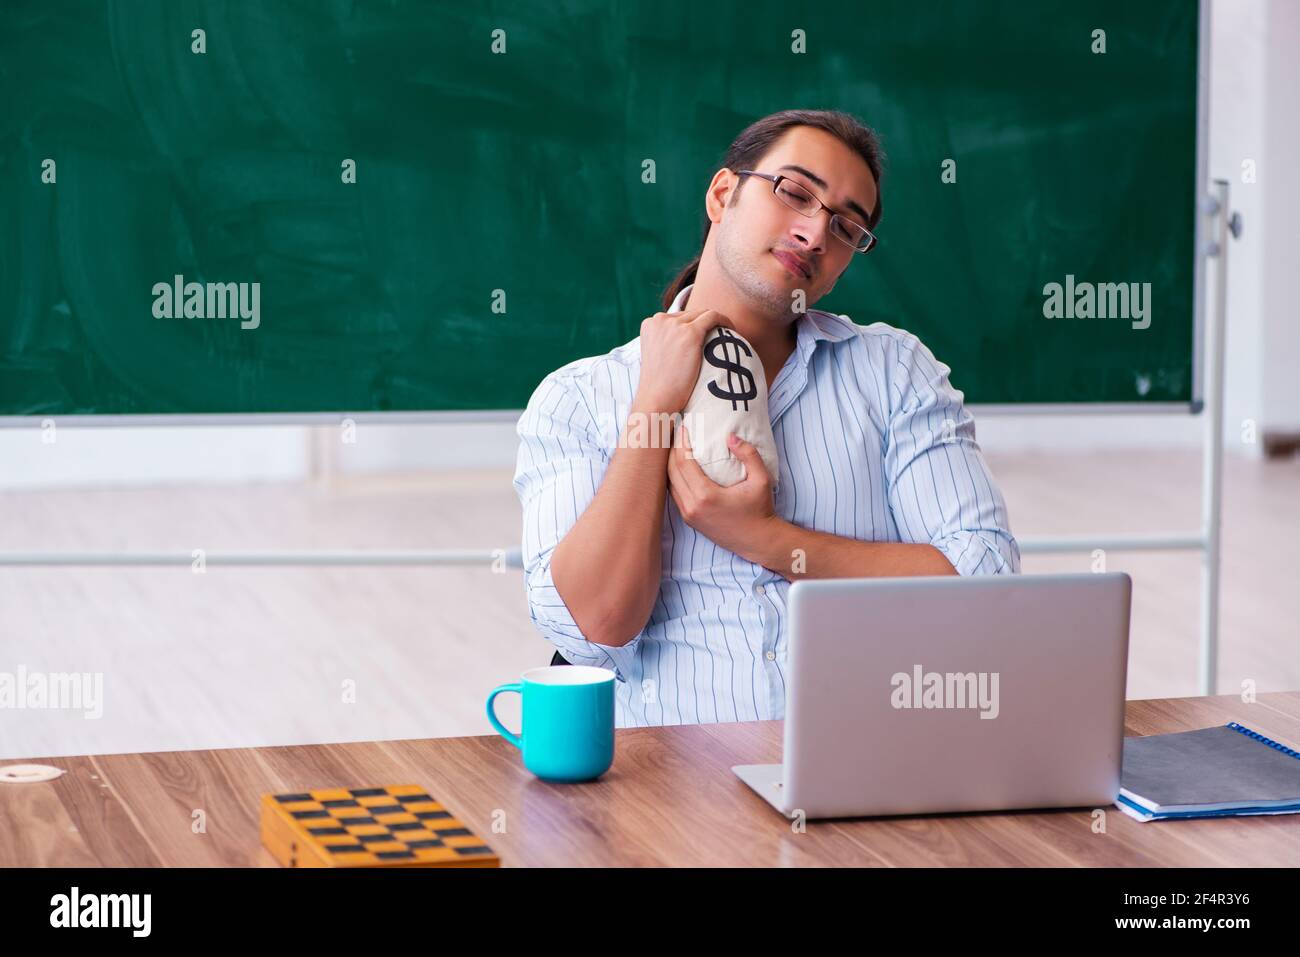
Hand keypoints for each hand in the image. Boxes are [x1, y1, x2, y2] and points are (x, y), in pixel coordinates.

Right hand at [635, 308, 734, 413]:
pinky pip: (713, 317)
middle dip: (704, 323)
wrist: (657, 399)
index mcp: (650, 324)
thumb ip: (667, 344)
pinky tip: (733, 332)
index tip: (705, 336)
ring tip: (728, 335)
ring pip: (702, 314)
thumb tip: (684, 344)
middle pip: (690, 314)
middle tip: (720, 337)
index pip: (677, 318)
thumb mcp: (658, 358)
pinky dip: (724, 321)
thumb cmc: (659, 387)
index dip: (693, 326)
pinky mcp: (690, 332)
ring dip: (716, 322)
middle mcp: (660, 320)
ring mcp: (674, 325)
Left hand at [667, 425, 779, 559]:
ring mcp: (688, 515)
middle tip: (676, 432)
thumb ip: (749, 455)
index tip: (683, 427)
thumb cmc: (761, 510)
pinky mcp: (689, 520)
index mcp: (706, 496)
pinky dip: (674, 478)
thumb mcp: (761, 480)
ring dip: (670, 464)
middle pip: (671, 471)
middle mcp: (692, 506)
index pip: (683, 463)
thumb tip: (731, 436)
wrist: (758, 541)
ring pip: (670, 483)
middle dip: (672, 449)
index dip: (681, 443)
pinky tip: (679, 466)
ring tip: (676, 446)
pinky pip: (675, 494)